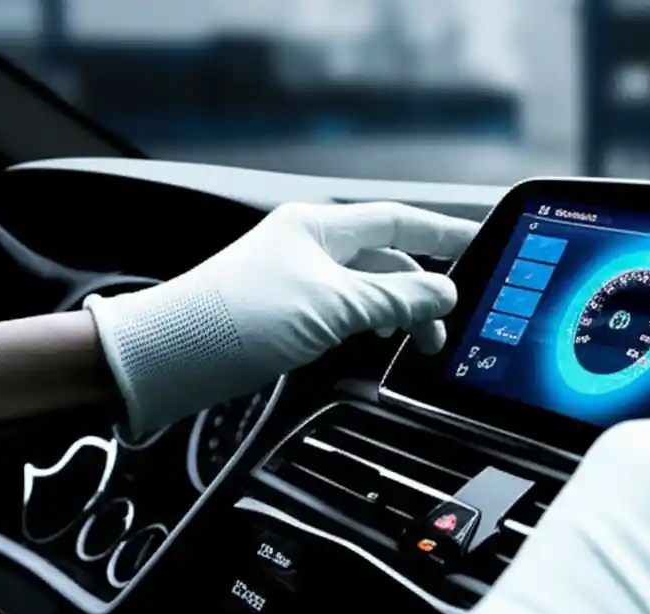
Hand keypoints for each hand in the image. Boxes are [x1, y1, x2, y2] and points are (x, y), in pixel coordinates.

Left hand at [87, 201, 477, 432]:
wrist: (170, 356)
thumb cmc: (241, 319)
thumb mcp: (334, 307)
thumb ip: (396, 299)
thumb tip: (443, 293)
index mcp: (321, 227)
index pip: (398, 221)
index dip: (442, 233)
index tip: (479, 244)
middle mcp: (309, 245)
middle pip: (385, 258)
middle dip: (421, 289)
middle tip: (443, 327)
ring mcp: (296, 277)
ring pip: (366, 287)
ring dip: (396, 310)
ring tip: (413, 341)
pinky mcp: (283, 310)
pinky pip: (343, 308)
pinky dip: (368, 322)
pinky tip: (373, 340)